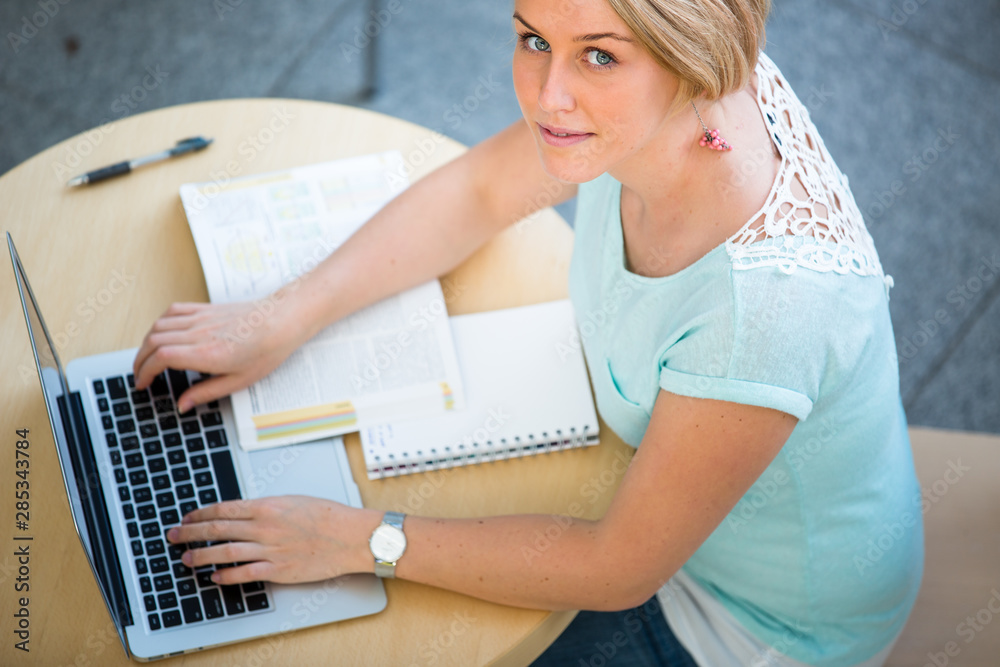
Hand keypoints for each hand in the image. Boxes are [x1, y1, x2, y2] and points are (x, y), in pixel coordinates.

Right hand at [132, 298, 302, 411]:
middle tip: (140, 376)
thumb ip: (206, 393)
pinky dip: (161, 323)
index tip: (142, 384)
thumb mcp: (239, 381)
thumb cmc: (267, 351)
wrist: (282, 321)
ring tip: (147, 358)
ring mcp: (201, 318)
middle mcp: (199, 333)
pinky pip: (173, 311)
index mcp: (207, 354)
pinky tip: (162, 334)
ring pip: (159, 326)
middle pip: (153, 342)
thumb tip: (183, 405)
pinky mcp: (205, 308)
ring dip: (146, 343)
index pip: (161, 359)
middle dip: (140, 361)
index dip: (145, 372)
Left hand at [165, 497, 380, 584]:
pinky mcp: (279, 570)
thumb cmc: (328, 516)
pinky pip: (245, 573)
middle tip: (173, 536)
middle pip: (217, 529)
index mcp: (267, 505)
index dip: (200, 514)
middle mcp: (264, 526)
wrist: (350, 536)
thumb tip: (244, 513)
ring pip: (225, 552)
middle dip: (190, 533)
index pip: (223, 509)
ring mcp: (270, 549)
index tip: (188, 517)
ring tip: (186, 559)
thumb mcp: (293, 501)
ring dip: (201, 556)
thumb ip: (267, 507)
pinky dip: (226, 575)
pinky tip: (214, 576)